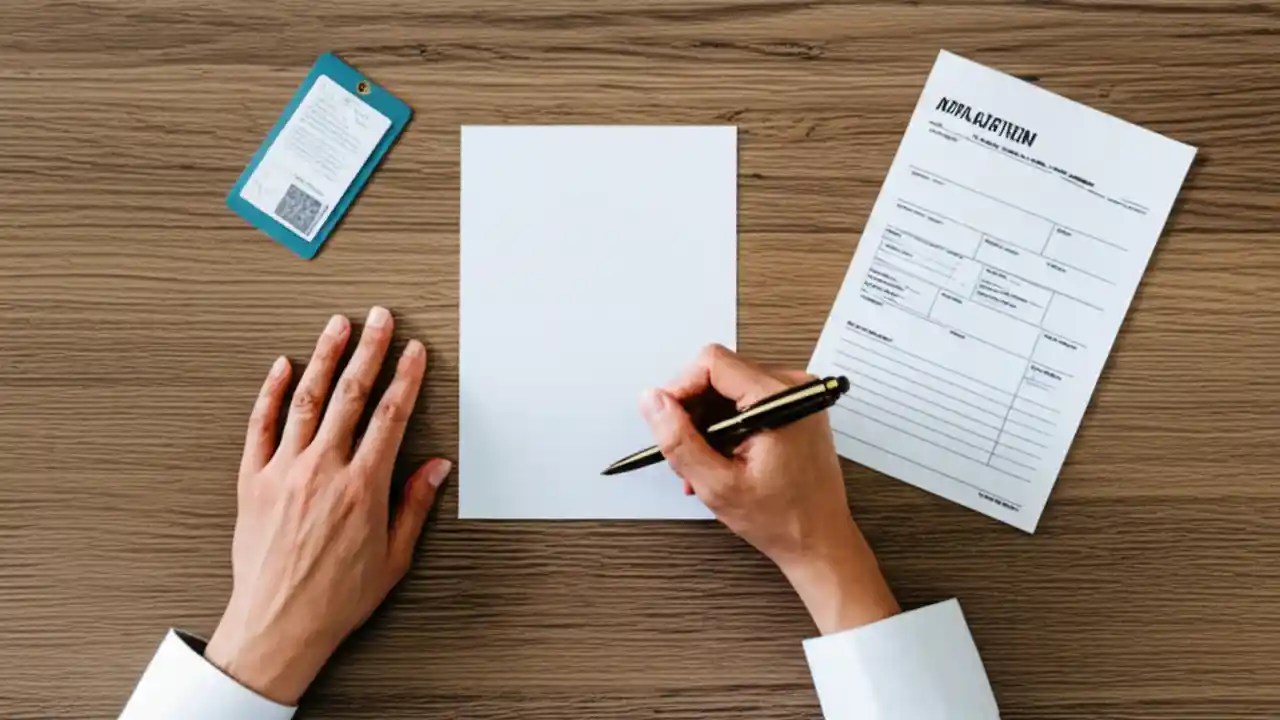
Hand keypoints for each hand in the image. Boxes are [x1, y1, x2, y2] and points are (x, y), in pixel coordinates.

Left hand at [204, 307, 451, 704]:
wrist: (278, 624)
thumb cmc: (337, 598)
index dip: (406, 378)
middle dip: (370, 350)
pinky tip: (282, 366)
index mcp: (362, 487)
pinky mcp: (253, 481)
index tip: (414, 352)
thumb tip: (436, 466)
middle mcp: (323, 470)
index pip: (391, 416)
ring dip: (325, 357)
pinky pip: (261, 425)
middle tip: (380, 319)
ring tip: (337, 326)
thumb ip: (414, 504)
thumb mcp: (394, 556)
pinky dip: (271, 392)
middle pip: (351, 395)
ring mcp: (284, 471)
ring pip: (307, 399)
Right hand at [640, 344, 898, 634]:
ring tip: (702, 465)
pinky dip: (725, 426)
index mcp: (778, 399)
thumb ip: (680, 440)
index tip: (667, 420)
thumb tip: (652, 401)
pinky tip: (720, 459)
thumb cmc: (782, 519)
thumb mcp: (718, 485)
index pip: (712, 363)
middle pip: (720, 375)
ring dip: (707, 424)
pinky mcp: (793, 407)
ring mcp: (795, 396)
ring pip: (728, 389)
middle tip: (685, 456)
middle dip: (693, 413)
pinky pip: (745, 401)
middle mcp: (792, 387)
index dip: (680, 388)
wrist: (821, 541)